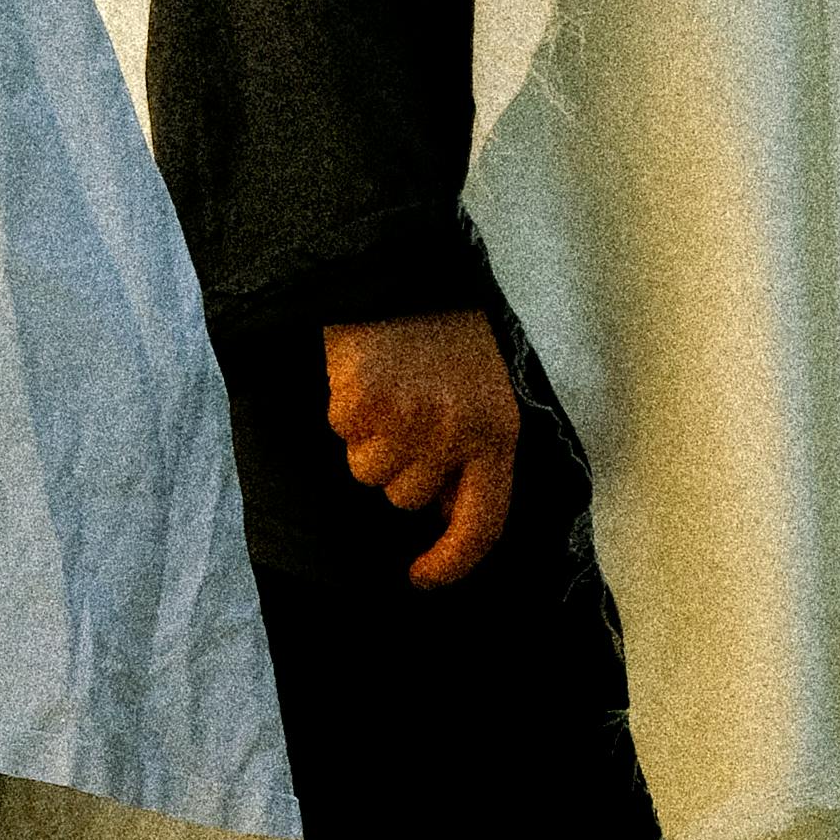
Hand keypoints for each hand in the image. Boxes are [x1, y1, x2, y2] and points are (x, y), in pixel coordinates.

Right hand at [326, 304, 521, 589]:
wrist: (403, 261)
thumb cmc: (446, 328)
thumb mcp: (484, 389)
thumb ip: (474, 450)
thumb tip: (442, 508)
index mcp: (497, 431)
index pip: (480, 525)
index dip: (450, 562)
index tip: (423, 578)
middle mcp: (454, 432)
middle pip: (407, 498)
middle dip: (399, 468)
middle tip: (403, 413)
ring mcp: (406, 417)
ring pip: (369, 472)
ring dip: (368, 440)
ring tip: (385, 386)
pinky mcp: (361, 400)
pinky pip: (341, 434)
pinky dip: (344, 409)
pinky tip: (362, 371)